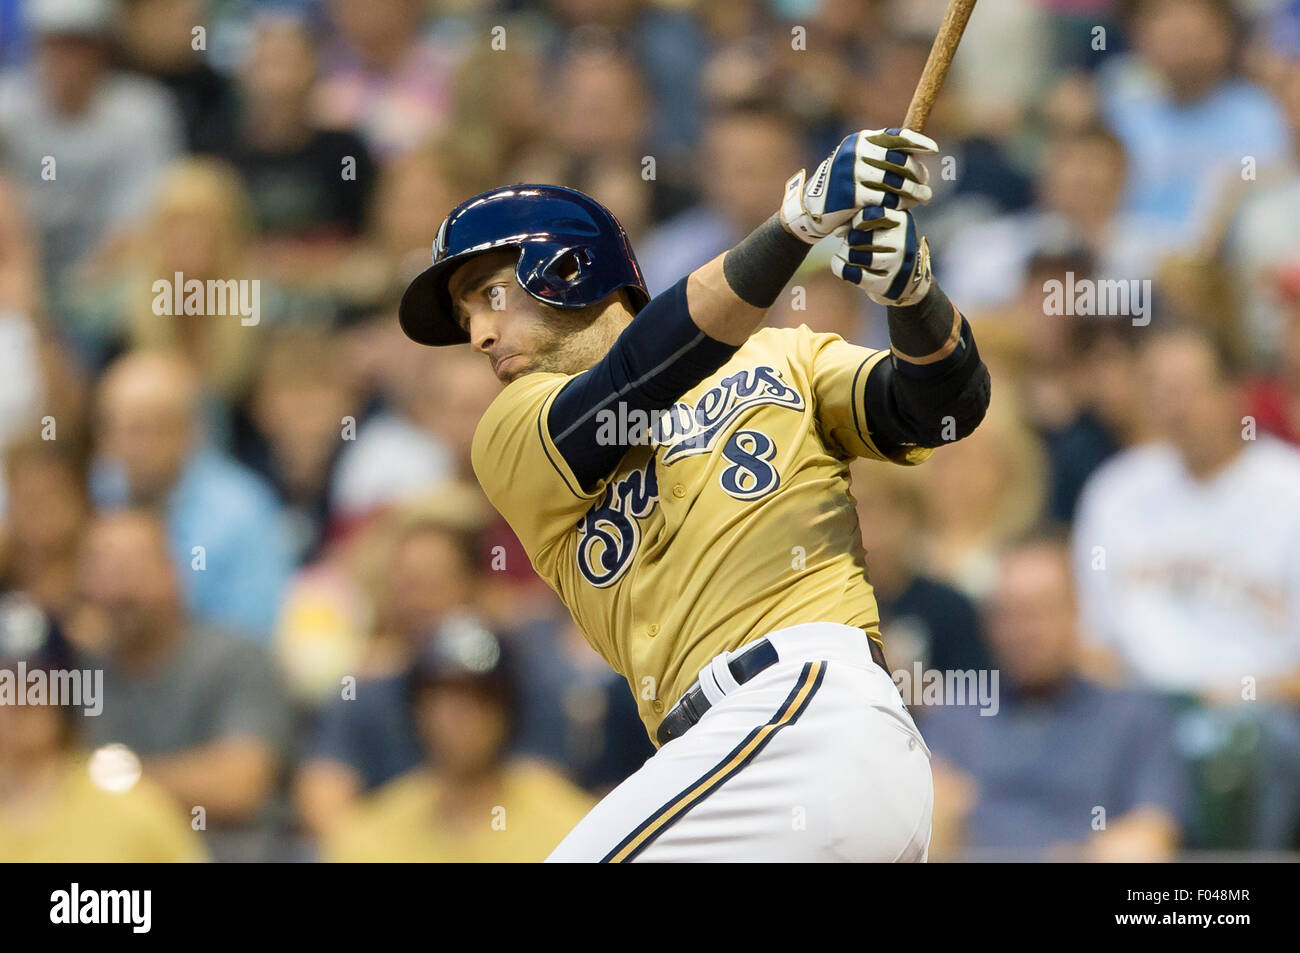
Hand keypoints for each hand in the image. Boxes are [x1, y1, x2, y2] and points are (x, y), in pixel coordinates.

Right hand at [780, 127, 937, 244]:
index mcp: (860, 141)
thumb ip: (883, 159)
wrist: (812, 211)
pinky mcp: (852, 195)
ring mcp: (853, 173)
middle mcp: (856, 153)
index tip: (933, 150)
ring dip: (913, 192)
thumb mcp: (859, 165)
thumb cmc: (843, 188)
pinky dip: (897, 205)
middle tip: (926, 186)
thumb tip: (917, 157)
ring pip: (896, 181)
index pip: (895, 137)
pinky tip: (904, 209)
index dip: (917, 142)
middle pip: (900, 161)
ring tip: (923, 198)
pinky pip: (885, 199)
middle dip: (917, 174)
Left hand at [829, 205, 932, 306]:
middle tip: (849, 242)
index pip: (873, 214)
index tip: (855, 226)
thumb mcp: (884, 226)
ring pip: (856, 256)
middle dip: (849, 239)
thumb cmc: (889, 244)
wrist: (908, 275)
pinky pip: (856, 275)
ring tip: (845, 252)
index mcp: (902, 221)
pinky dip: (841, 268)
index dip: (857, 219)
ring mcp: (896, 264)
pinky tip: (838, 263)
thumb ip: (861, 221)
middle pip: (859, 237)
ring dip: (844, 253)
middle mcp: (902, 242)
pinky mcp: (886, 283)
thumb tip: (837, 231)